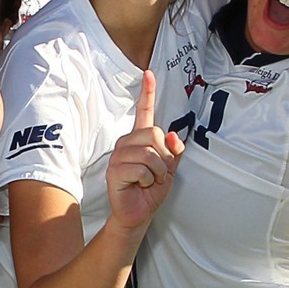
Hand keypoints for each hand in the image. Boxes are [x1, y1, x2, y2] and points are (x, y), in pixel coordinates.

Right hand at [106, 70, 184, 230]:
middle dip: (164, 156)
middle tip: (158, 172)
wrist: (138, 213)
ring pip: (150, 152)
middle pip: (154, 133)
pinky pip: (141, 168)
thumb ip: (174, 151)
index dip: (147, 93)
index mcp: (140, 139)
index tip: (149, 74)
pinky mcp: (114, 170)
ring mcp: (118, 156)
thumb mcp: (170, 168)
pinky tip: (140, 185)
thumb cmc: (151, 190)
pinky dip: (148, 180)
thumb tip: (174, 136)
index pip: (144, 112)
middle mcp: (127, 143)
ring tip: (149, 180)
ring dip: (158, 171)